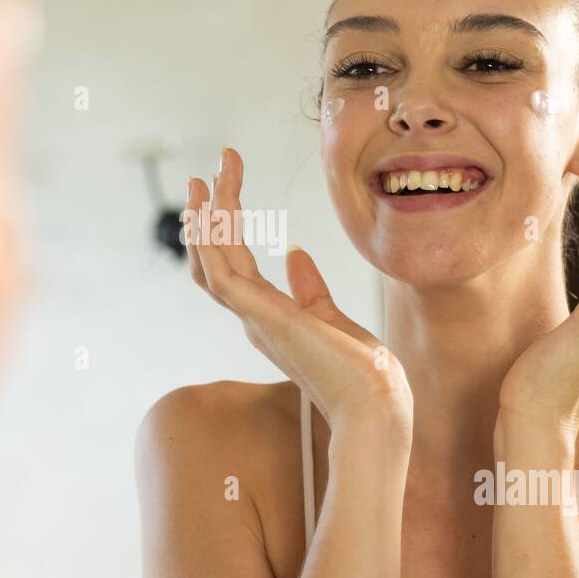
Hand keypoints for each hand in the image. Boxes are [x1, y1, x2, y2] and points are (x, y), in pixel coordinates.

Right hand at [184, 147, 412, 440]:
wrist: (375, 403)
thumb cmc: (362, 373)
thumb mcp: (331, 317)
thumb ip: (309, 287)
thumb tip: (295, 253)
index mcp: (268, 319)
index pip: (231, 268)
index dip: (221, 232)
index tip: (222, 191)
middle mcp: (253, 319)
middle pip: (214, 260)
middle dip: (207, 217)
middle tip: (204, 174)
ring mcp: (253, 319)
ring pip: (211, 262)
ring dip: (205, 219)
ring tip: (203, 179)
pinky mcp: (261, 317)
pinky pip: (222, 272)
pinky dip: (211, 241)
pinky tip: (211, 210)